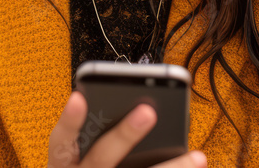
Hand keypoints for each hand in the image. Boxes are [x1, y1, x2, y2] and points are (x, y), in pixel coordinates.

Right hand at [47, 90, 205, 167]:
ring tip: (198, 157)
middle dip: (125, 134)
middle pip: (101, 158)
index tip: (79, 97)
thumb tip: (143, 109)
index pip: (60, 141)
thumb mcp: (79, 159)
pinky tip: (198, 166)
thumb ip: (99, 137)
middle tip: (148, 111)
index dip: (70, 120)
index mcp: (63, 166)